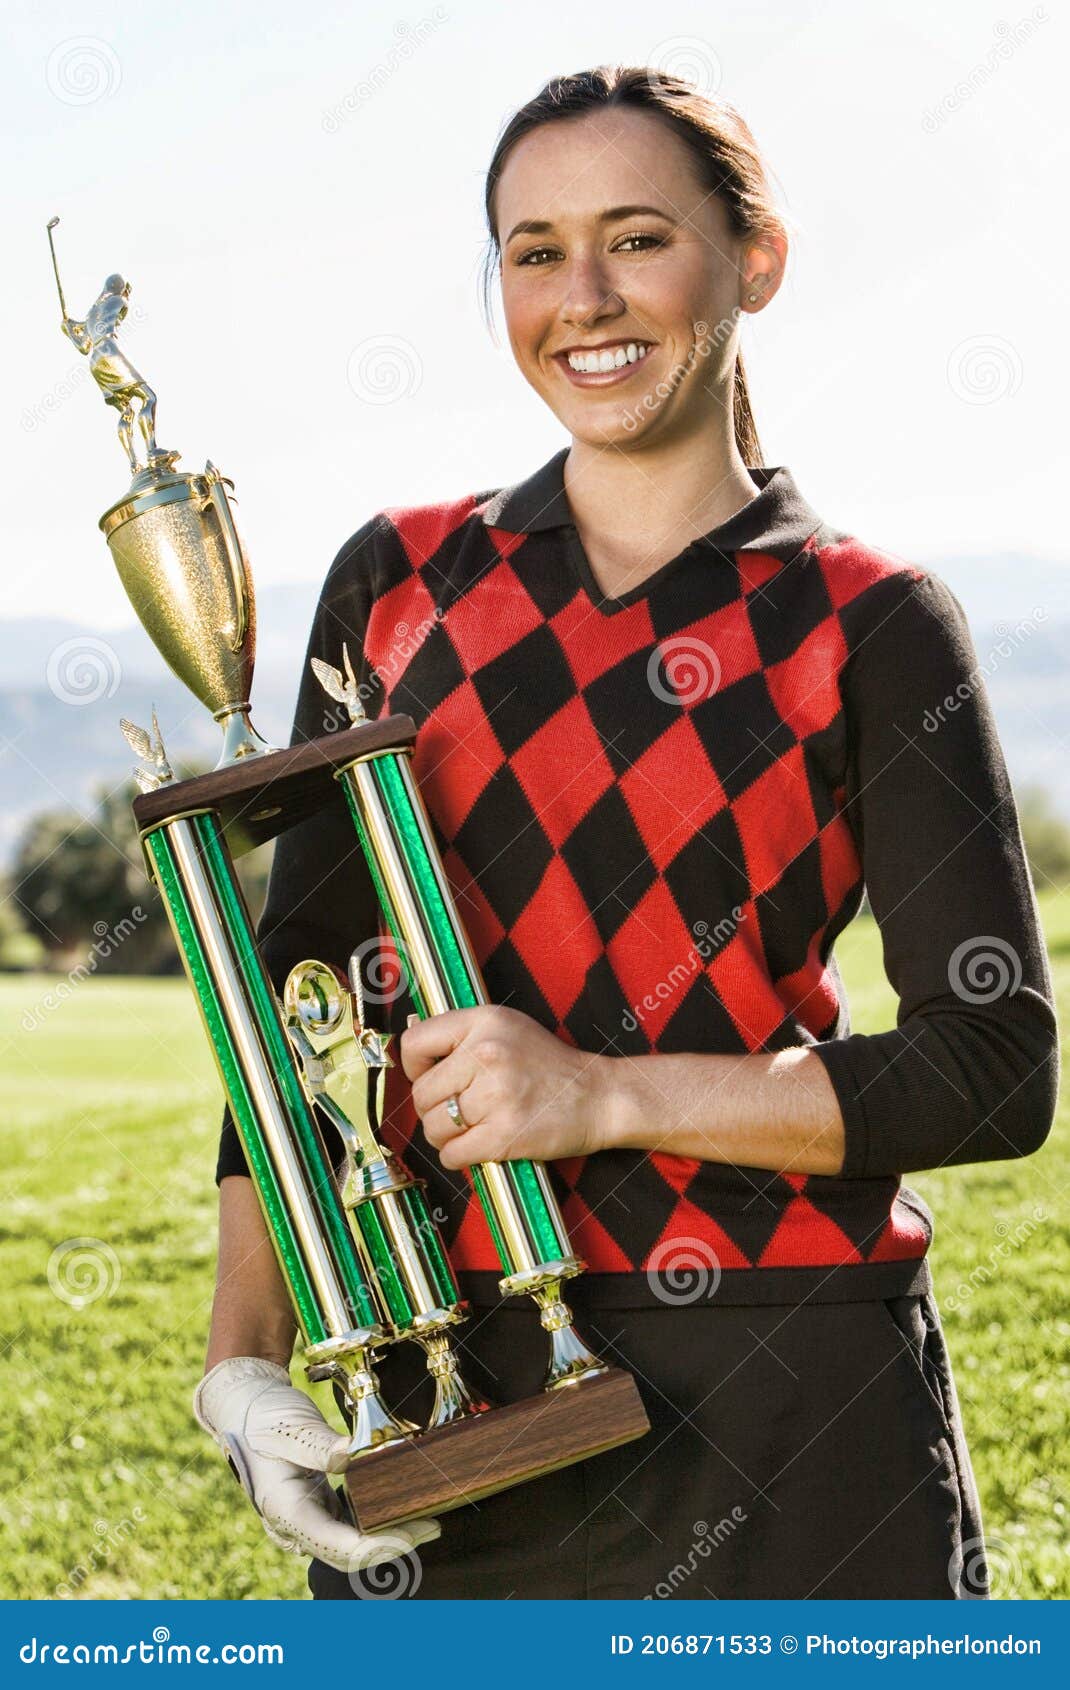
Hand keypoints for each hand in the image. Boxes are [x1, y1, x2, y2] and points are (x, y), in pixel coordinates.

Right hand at [193, 1356, 441, 1572]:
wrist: (243, 1408)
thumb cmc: (264, 1415)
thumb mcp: (289, 1425)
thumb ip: (320, 1445)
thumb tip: (356, 1455)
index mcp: (286, 1511)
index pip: (339, 1548)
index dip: (380, 1546)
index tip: (416, 1531)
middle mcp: (294, 1526)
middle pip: (350, 1554)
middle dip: (393, 1544)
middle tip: (433, 1523)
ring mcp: (305, 1521)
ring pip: (351, 1545)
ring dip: (388, 1536)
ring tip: (425, 1516)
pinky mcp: (316, 1509)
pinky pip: (349, 1528)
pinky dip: (376, 1523)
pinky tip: (400, 1506)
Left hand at [401, 1004, 612, 1167]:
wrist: (599, 1096)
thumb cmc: (549, 1065)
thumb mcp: (507, 1027)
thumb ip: (463, 1036)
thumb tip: (411, 1056)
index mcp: (485, 1022)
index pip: (415, 1043)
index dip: (415, 1067)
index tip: (430, 1076)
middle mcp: (487, 1053)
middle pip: (422, 1094)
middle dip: (432, 1109)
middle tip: (458, 1110)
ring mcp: (496, 1095)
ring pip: (434, 1128)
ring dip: (445, 1136)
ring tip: (470, 1128)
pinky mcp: (504, 1134)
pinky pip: (452, 1154)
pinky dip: (458, 1156)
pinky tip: (477, 1146)